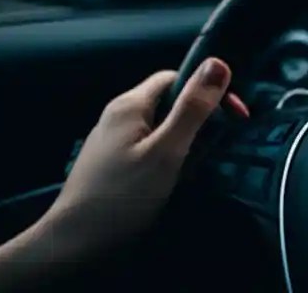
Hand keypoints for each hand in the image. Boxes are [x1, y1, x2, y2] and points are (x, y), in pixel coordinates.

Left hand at [41, 58, 240, 259]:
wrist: (73, 244)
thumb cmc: (123, 195)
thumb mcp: (166, 151)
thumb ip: (192, 108)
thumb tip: (219, 62)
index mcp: (130, 104)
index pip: (175, 77)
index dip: (207, 90)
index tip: (234, 115)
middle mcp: (118, 115)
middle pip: (168, 101)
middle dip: (198, 117)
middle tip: (218, 143)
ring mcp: (111, 141)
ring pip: (159, 126)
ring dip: (184, 139)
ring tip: (198, 163)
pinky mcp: (110, 164)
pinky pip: (147, 146)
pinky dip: (167, 155)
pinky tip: (173, 177)